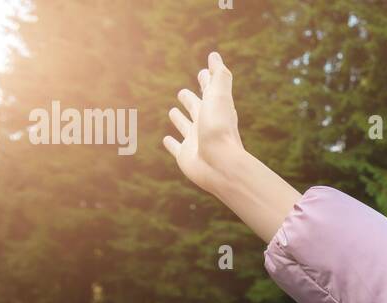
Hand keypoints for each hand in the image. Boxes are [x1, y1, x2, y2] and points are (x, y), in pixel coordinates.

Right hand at [163, 52, 244, 195]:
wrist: (220, 163)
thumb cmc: (219, 128)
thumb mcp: (219, 96)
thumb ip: (218, 76)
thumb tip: (215, 55)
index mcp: (214, 109)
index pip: (210, 91)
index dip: (206, 81)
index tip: (203, 72)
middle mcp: (205, 124)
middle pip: (196, 108)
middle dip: (190, 99)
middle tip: (183, 92)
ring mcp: (195, 141)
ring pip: (185, 127)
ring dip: (179, 119)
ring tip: (173, 111)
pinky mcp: (185, 156)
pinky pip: (176, 148)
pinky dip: (171, 143)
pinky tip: (166, 140)